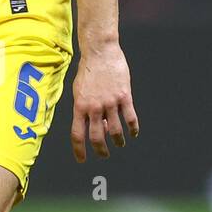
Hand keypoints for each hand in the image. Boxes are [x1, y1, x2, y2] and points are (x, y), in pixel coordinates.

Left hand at [70, 43, 138, 160]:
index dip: (79, 150)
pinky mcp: (124, 96)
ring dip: (118, 141)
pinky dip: (133, 129)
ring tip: (120, 144)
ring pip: (115, 131)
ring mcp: (110, 102)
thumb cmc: (88, 71)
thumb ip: (85, 109)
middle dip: (101, 150)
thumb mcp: (79, 91)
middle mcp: (94, 107)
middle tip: (104, 155)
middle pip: (97, 137)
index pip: (77, 134)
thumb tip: (96, 125)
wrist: (100, 52)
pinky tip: (134, 133)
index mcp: (80, 106)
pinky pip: (130, 118)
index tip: (82, 160)